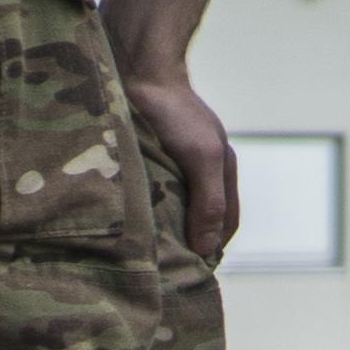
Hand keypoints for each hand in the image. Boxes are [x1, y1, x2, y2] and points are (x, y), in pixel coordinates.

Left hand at [126, 69, 242, 260]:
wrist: (139, 72)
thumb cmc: (176, 113)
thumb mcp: (202, 158)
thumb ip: (209, 203)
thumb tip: (209, 250)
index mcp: (221, 172)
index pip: (225, 225)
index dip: (213, 249)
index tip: (193, 278)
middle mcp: (198, 172)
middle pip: (200, 220)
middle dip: (188, 245)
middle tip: (166, 273)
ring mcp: (172, 166)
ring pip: (172, 210)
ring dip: (163, 231)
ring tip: (143, 257)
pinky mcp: (144, 162)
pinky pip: (147, 197)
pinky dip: (142, 215)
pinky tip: (125, 227)